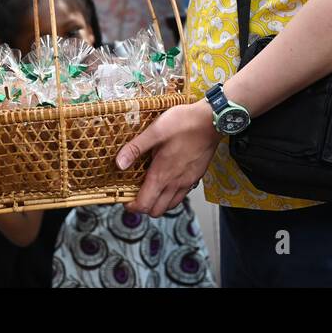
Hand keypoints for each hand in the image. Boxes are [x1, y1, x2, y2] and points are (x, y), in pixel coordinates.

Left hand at [116, 100, 218, 217]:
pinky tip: (167, 180)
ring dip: (158, 202)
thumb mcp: (155, 131)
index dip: (131, 206)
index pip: (144, 205)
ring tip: (150, 188)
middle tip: (135, 193)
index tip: (125, 198)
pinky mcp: (196, 177)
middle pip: (156, 211)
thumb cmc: (185, 124)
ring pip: (170, 205)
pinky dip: (171, 195)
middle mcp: (175, 183)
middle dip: (143, 206)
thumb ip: (135, 148)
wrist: (212, 121)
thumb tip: (119, 163)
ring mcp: (187, 182)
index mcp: (162, 175)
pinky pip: (181, 195)